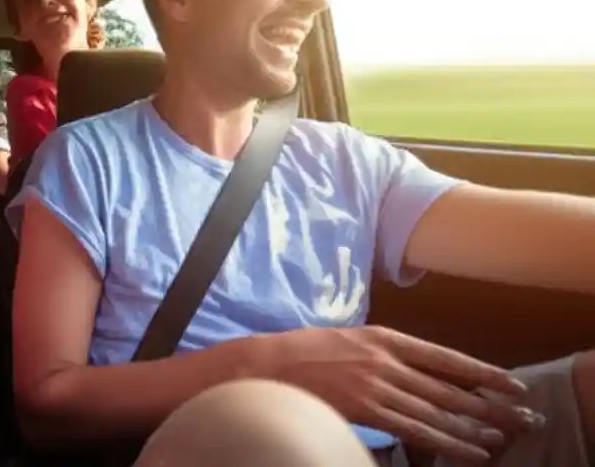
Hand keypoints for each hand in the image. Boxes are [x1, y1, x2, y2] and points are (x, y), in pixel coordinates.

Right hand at [267, 326, 542, 461]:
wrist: (264, 365)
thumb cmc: (300, 355)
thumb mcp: (346, 342)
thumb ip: (379, 356)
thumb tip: (409, 374)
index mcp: (383, 338)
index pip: (446, 358)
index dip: (483, 372)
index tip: (512, 384)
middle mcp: (387, 360)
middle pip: (450, 387)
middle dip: (491, 404)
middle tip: (524, 417)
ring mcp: (377, 385)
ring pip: (439, 411)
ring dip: (475, 427)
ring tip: (504, 438)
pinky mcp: (367, 409)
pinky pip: (417, 430)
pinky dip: (448, 442)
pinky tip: (472, 452)